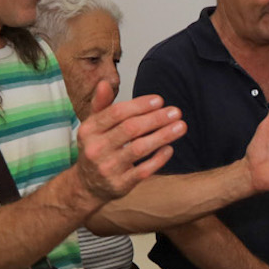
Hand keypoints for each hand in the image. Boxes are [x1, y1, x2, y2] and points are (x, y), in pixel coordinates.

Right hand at [70, 80, 187, 203]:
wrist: (87, 185)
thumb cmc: (96, 149)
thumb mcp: (93, 127)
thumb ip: (101, 105)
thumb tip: (104, 83)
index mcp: (88, 130)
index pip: (117, 113)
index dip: (140, 105)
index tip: (160, 100)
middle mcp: (95, 149)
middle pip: (130, 129)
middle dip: (156, 119)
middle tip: (176, 112)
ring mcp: (107, 168)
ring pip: (139, 149)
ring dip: (163, 136)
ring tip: (181, 126)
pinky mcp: (120, 185)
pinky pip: (143, 171)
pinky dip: (158, 159)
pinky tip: (170, 148)